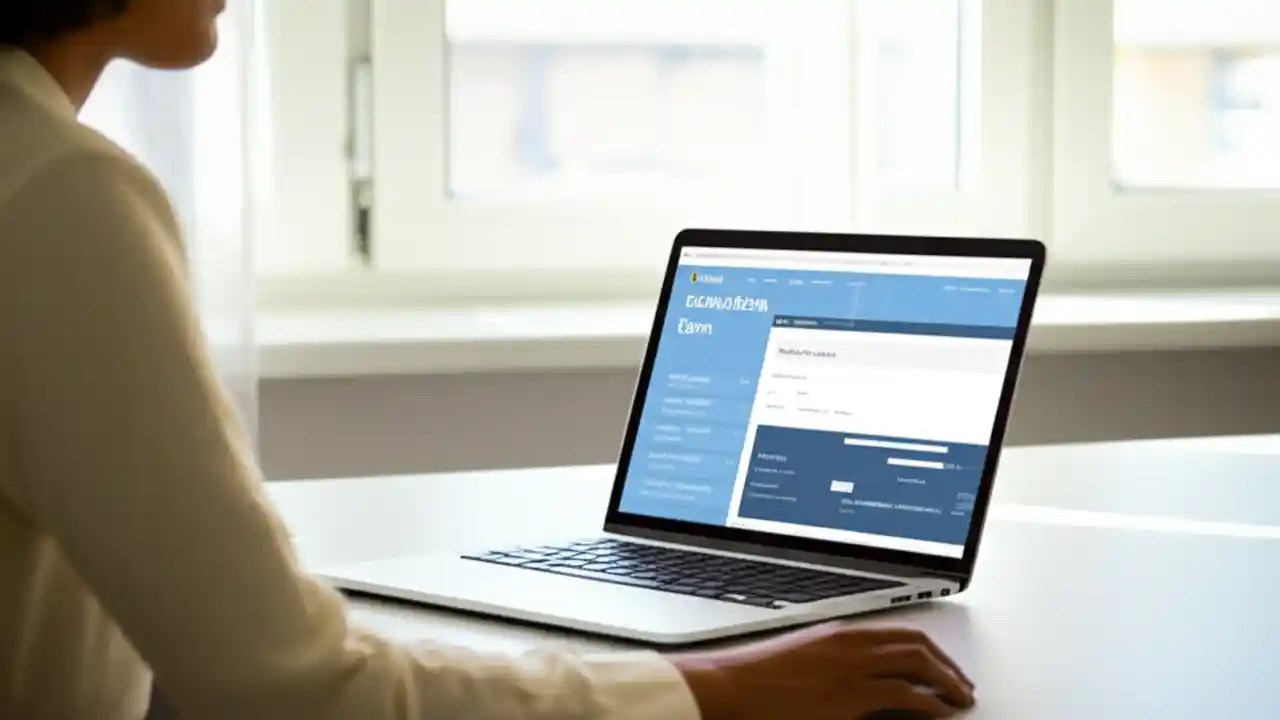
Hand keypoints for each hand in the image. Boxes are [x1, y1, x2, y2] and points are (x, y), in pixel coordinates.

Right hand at [669, 622, 973, 719]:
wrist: (728, 687)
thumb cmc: (755, 678)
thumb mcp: (801, 659)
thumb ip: (832, 661)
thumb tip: (856, 675)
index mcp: (840, 633)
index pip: (900, 633)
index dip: (929, 650)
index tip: (942, 666)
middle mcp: (851, 643)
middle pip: (916, 643)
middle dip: (946, 664)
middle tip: (961, 685)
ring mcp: (852, 667)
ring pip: (918, 663)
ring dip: (947, 681)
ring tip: (959, 698)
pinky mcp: (849, 695)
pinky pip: (905, 693)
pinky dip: (930, 701)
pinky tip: (939, 711)